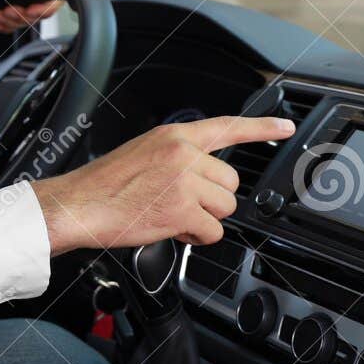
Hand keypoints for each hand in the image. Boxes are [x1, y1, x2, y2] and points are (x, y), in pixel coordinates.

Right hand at [31, 115, 295, 255]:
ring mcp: (184, 181)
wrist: (78, 205)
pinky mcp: (181, 210)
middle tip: (180, 203)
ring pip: (224, 208)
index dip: (262, 128)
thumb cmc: (103, 185)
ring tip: (171, 215)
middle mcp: (183, 154)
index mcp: (173, 136)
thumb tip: (204, 177)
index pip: (227, 126)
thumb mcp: (143, 153)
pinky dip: (196, 237)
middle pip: (230, 182)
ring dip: (203, 219)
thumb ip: (177, 157)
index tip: (285, 128)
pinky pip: (212, 231)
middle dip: (211, 199)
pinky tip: (171, 228)